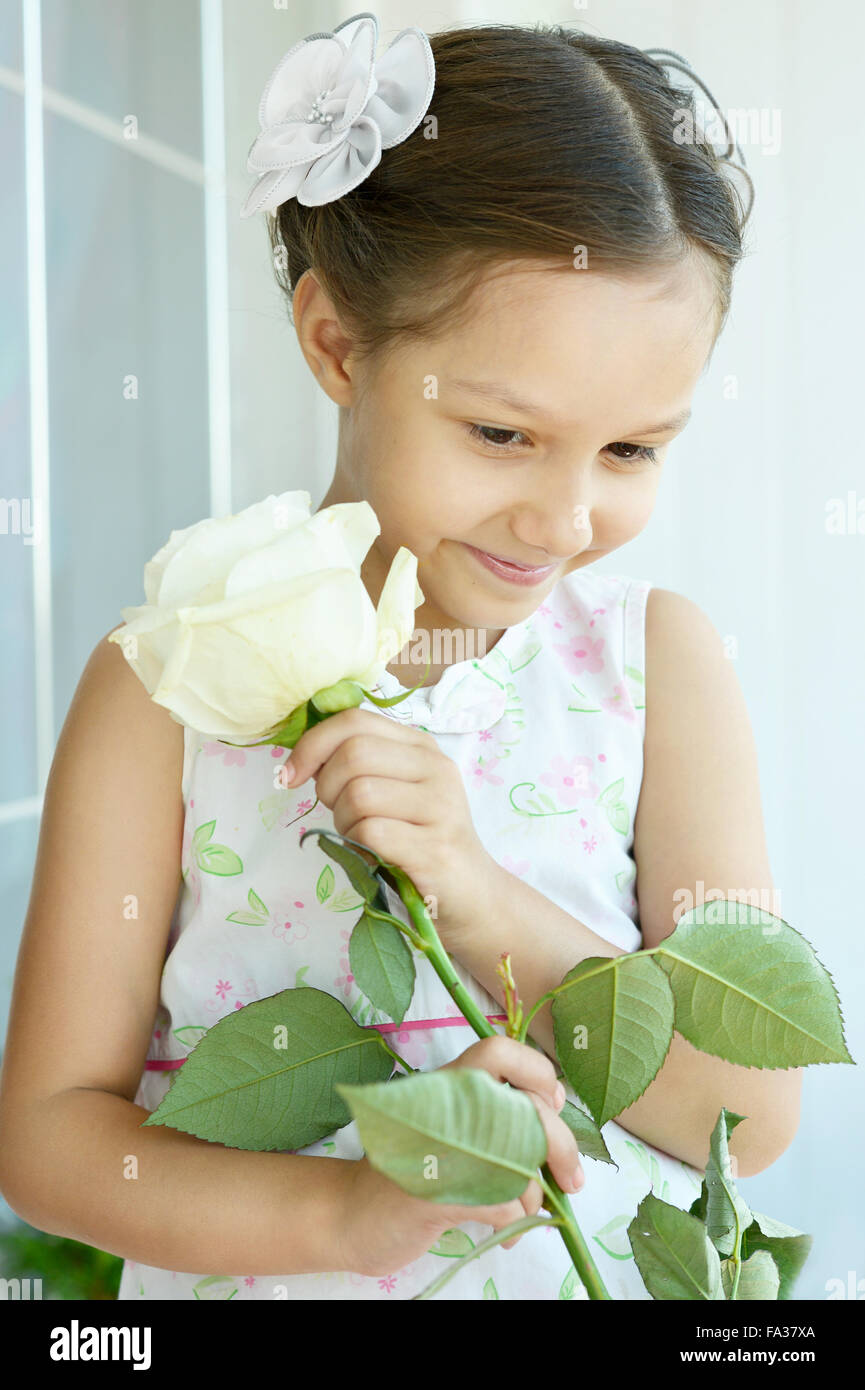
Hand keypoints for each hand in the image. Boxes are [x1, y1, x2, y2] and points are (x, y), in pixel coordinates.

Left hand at [283, 706, 498, 936]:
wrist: (470, 893)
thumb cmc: (418, 840)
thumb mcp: (392, 791)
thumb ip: (357, 766)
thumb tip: (300, 759)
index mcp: (421, 746)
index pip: (355, 721)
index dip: (312, 744)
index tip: (290, 775)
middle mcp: (436, 767)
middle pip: (354, 754)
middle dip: (327, 787)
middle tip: (338, 813)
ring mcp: (441, 806)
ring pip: (359, 793)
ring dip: (344, 820)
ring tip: (361, 835)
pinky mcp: (435, 847)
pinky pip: (370, 832)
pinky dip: (358, 846)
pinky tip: (374, 855)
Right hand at [336, 1036, 584, 1278]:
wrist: (351, 1214)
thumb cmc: (414, 1170)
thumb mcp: (452, 1128)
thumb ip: (494, 1112)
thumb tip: (557, 1105)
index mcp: (447, 1083)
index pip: (500, 1050)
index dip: (538, 1072)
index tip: (552, 1104)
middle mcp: (442, 1104)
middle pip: (526, 1111)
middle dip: (560, 1148)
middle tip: (571, 1180)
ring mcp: (436, 1147)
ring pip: (520, 1163)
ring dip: (531, 1196)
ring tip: (520, 1211)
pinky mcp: (434, 1193)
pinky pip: (503, 1204)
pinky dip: (512, 1222)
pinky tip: (502, 1232)